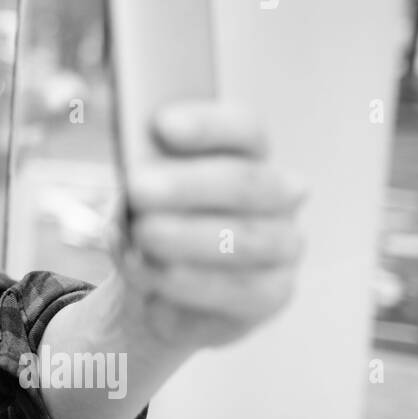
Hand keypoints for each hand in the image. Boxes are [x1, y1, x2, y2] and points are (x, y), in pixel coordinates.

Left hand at [111, 100, 308, 351]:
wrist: (152, 286)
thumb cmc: (150, 221)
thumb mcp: (136, 191)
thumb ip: (142, 170)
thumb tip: (133, 164)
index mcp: (249, 154)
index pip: (243, 130)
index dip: (206, 125)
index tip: (161, 124)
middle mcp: (278, 195)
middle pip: (244, 182)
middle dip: (188, 185)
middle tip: (138, 188)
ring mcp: (283, 246)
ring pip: (244, 239)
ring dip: (186, 236)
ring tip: (141, 234)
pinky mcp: (273, 294)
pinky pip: (239, 288)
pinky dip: (188, 281)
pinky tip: (152, 271)